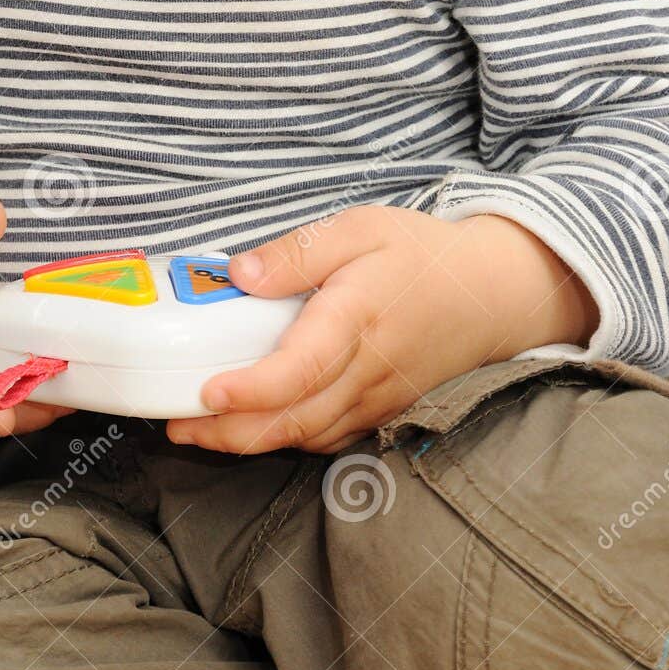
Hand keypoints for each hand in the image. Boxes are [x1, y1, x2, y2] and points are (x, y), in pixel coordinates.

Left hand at [166, 206, 597, 454]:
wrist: (493, 293)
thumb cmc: (424, 256)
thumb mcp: (361, 227)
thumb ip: (298, 251)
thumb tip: (239, 273)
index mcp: (359, 319)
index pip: (300, 370)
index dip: (250, 390)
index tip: (204, 391)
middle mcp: (367, 370)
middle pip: (293, 420)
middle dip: (229, 432)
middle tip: (175, 425)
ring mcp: (375, 398)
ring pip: (306, 436)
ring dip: (249, 441)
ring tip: (196, 430)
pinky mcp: (379, 411)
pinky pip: (325, 436)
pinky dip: (284, 438)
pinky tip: (251, 425)